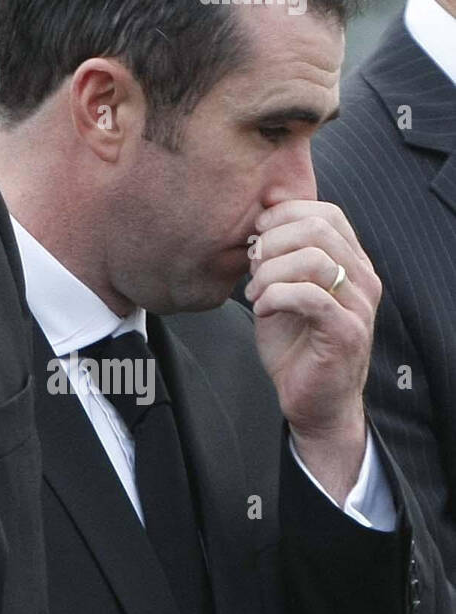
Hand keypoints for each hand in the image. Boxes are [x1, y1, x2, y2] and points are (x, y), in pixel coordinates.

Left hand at [244, 199, 380, 502]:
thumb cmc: (295, 343)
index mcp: (350, 262)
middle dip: (272, 241)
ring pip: (313, 259)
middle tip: (252, 266)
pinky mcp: (346, 332)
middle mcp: (362, 278)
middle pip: (317, 229)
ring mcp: (358, 305)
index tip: (256, 235)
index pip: (326, 213)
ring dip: (269, 272)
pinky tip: (262, 310)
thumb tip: (257, 225)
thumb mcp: (281, 289)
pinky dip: (275, 297)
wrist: (313, 400)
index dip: (284, 215)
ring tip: (255, 293)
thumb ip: (276, 256)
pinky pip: (309, 296)